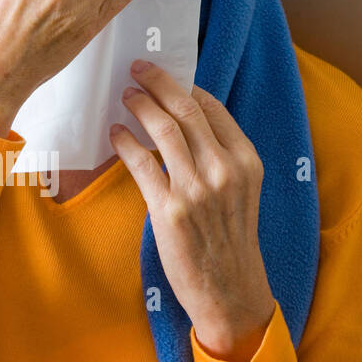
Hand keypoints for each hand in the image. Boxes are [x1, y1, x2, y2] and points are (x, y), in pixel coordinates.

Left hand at [110, 58, 275, 361]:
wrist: (230, 291)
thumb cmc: (230, 241)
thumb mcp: (241, 193)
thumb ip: (220, 158)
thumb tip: (185, 122)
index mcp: (246, 161)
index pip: (212, 108)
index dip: (184, 86)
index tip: (166, 76)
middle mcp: (224, 170)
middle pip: (186, 109)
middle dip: (158, 82)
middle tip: (137, 69)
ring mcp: (197, 189)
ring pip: (163, 129)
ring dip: (140, 106)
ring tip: (125, 97)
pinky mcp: (169, 210)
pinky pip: (141, 162)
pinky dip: (125, 142)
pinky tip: (116, 133)